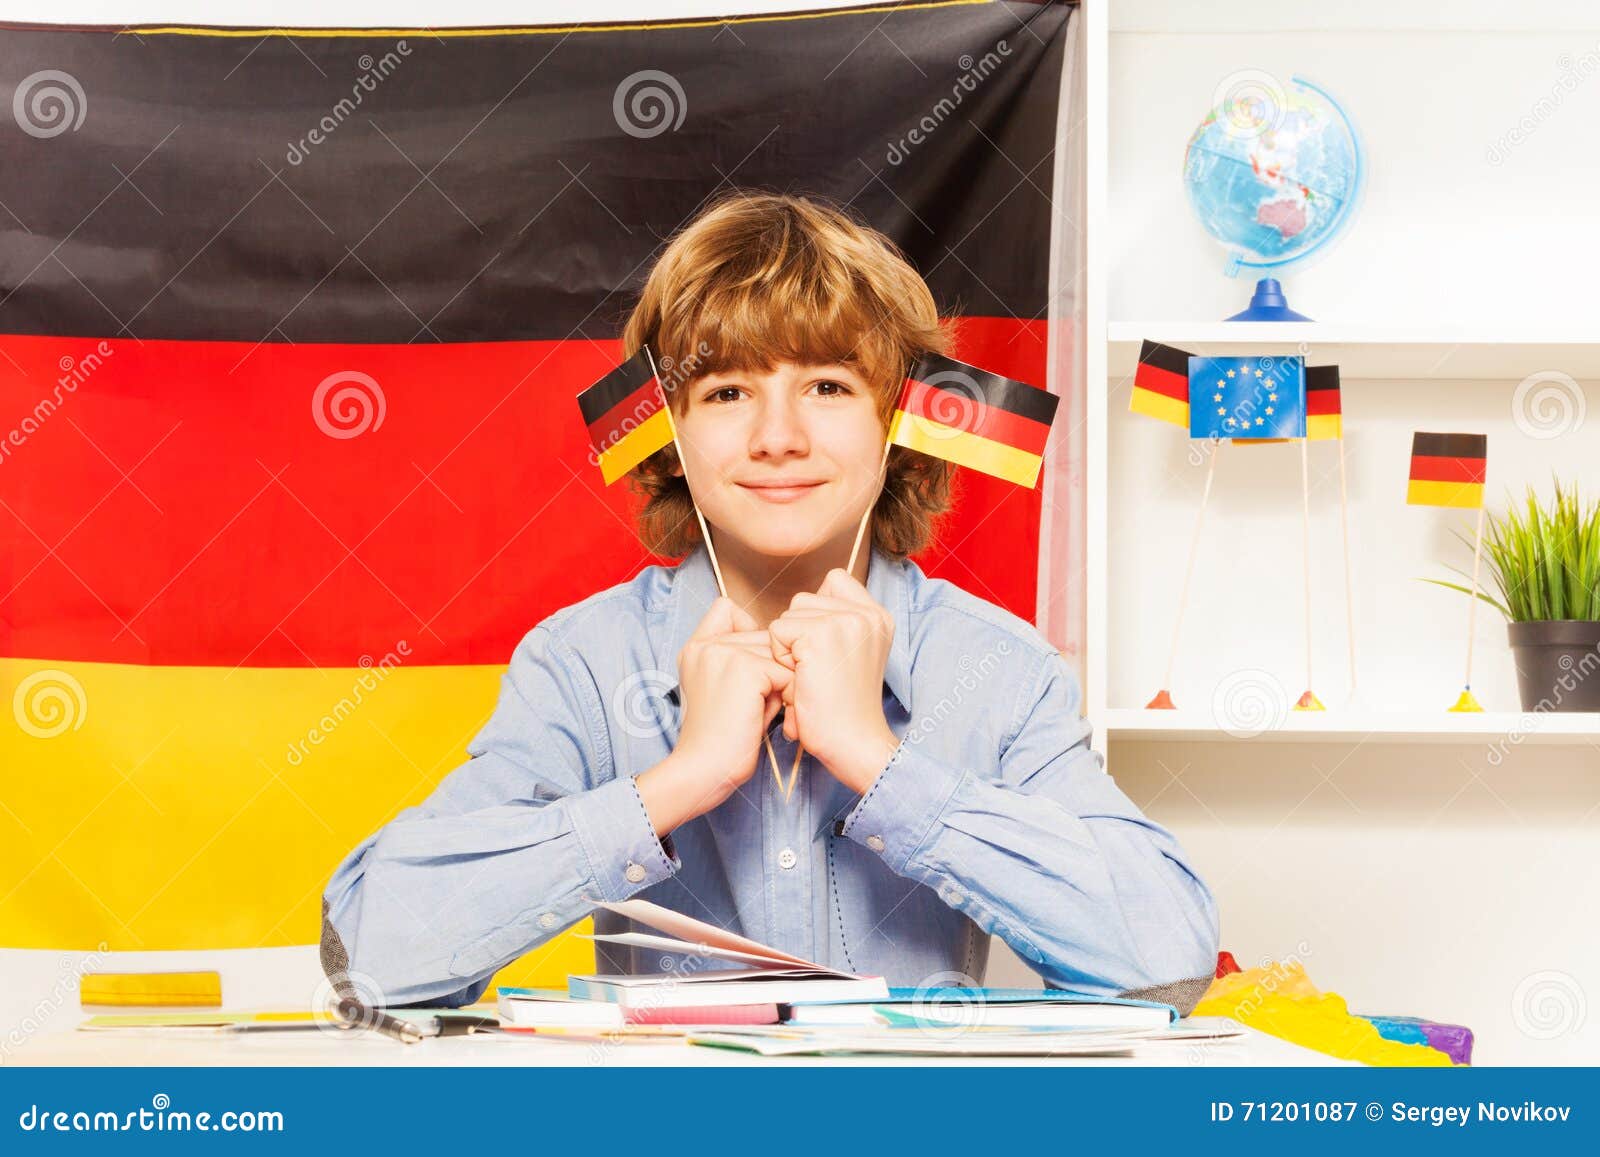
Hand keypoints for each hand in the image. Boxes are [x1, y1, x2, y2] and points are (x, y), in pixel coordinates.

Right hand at [637, 597, 791, 834]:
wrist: (704, 770)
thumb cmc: (721, 741)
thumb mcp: (722, 691)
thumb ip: (740, 661)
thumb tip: (783, 645)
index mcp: (694, 648)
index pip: (727, 610)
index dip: (749, 632)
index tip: (748, 670)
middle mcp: (705, 644)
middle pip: (765, 637)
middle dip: (773, 670)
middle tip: (760, 707)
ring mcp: (723, 653)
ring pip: (779, 655)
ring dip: (782, 684)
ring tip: (763, 713)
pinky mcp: (745, 668)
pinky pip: (786, 673)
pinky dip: (786, 698)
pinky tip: (768, 718)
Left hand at [768, 568, 899, 792]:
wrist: (852, 743)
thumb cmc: (842, 709)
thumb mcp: (851, 656)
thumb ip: (835, 623)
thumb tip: (799, 606)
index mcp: (878, 615)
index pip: (833, 581)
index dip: (815, 615)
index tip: (825, 653)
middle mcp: (867, 612)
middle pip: (803, 601)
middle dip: (798, 637)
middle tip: (818, 673)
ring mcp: (846, 620)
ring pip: (788, 615)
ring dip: (787, 650)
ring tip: (810, 678)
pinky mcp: (820, 634)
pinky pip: (777, 632)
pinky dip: (780, 660)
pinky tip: (802, 682)